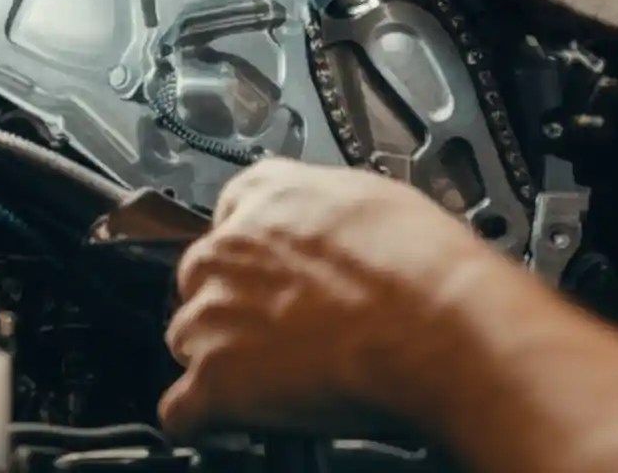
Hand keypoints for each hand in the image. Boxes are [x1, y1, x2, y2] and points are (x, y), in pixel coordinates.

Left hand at [158, 158, 505, 438]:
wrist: (436, 325)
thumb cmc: (423, 268)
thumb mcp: (374, 201)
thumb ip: (324, 214)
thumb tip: (330, 227)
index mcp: (264, 197)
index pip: (226, 217)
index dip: (250, 254)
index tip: (262, 272)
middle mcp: (226, 249)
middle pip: (201, 280)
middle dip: (231, 305)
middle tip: (280, 327)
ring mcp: (214, 315)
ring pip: (189, 339)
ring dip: (219, 358)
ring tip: (270, 373)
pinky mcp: (217, 379)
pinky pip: (182, 407)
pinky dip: (199, 418)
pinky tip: (218, 420)